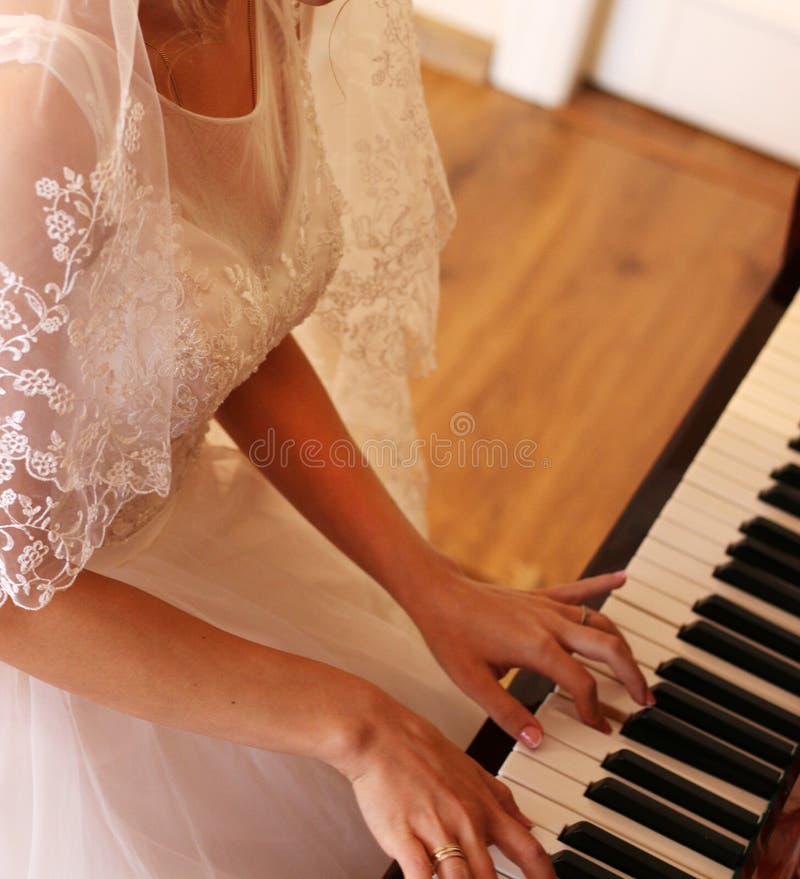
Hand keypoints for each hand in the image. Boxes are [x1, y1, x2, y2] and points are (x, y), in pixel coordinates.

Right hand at [335, 689, 556, 878]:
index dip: (545, 878)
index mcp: (484, 807)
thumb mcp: (471, 769)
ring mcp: (436, 831)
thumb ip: (501, 799)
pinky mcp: (404, 838)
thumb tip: (528, 825)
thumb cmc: (420, 750)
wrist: (380, 735)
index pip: (529, 851)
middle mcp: (466, 821)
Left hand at [411, 563, 651, 743]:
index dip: (594, 709)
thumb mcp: (472, 682)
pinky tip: (622, 578)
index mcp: (536, 647)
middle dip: (632, 674)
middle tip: (645, 699)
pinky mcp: (539, 595)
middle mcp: (549, 622)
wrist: (436, 593)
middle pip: (607, 647)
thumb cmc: (451, 635)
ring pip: (599, 622)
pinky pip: (578, 589)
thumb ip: (506, 713)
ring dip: (622, 644)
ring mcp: (546, 606)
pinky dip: (603, 584)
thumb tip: (536, 740)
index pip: (582, 681)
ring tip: (636, 667)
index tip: (598, 727)